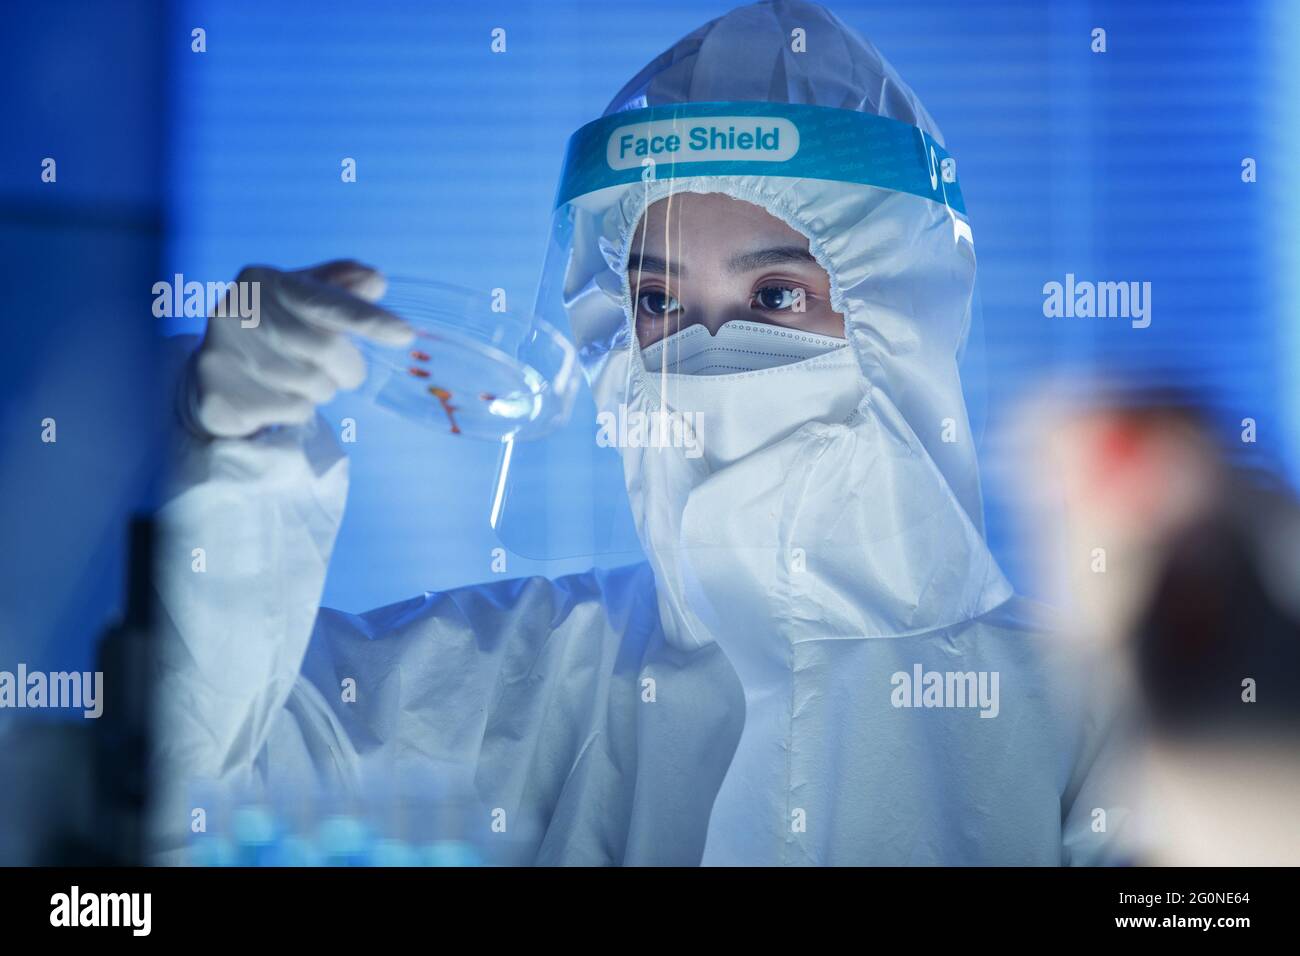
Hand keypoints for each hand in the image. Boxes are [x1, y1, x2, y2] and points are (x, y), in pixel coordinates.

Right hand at [183, 260, 412, 438]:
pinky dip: (299, 410)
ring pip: (311, 384)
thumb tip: (374, 280)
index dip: (368, 319)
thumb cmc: (272, 333)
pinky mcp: (220, 396)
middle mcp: (236, 310)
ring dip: (322, 389)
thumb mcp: (302, 302)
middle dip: (348, 367)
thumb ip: (339, 288)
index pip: (325, 300)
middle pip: (323, 348)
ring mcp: (222, 354)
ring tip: (303, 381)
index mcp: (262, 279)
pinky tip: (278, 399)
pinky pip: (291, 411)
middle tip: (348, 372)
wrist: (209, 378)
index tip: (405, 334)